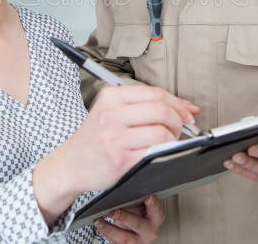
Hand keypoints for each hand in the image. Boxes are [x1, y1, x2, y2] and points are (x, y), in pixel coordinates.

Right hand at [34, 85, 197, 221]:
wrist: (70, 164)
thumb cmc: (95, 138)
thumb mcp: (111, 112)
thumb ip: (145, 106)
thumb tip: (187, 107)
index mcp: (111, 97)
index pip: (155, 93)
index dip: (178, 103)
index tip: (188, 112)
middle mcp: (112, 114)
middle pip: (161, 110)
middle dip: (179, 120)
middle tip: (180, 128)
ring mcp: (115, 137)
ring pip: (161, 131)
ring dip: (173, 138)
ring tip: (169, 142)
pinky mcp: (120, 159)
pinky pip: (154, 152)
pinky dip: (164, 152)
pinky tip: (160, 152)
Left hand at [94, 195, 163, 243]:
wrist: (138, 233)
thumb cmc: (139, 216)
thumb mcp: (140, 206)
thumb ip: (134, 201)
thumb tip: (119, 192)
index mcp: (156, 218)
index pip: (156, 210)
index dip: (153, 204)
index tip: (148, 198)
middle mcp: (149, 231)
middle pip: (138, 224)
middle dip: (124, 217)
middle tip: (112, 212)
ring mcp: (139, 242)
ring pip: (124, 238)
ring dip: (109, 228)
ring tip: (98, 221)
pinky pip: (115, 243)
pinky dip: (106, 234)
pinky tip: (100, 226)